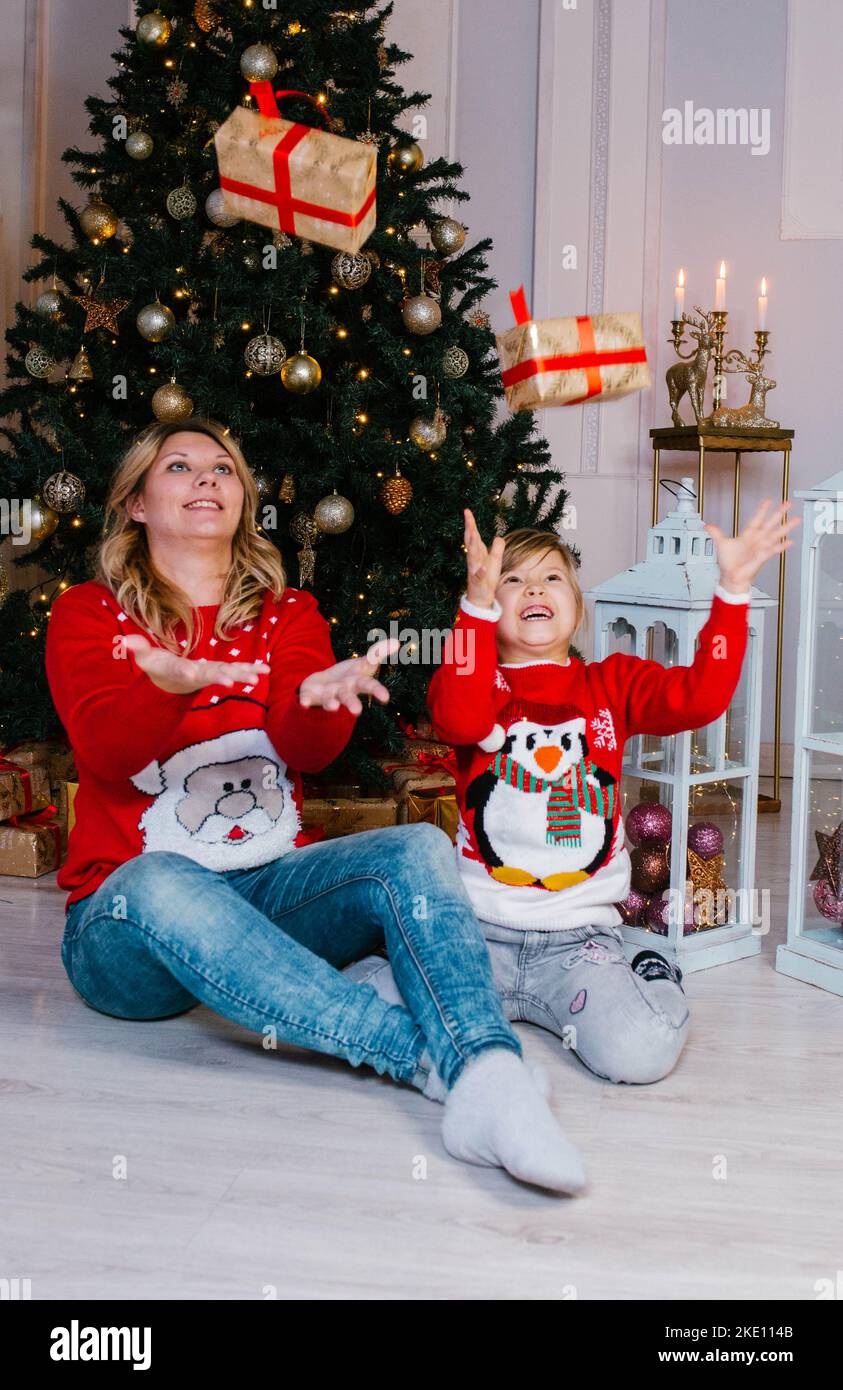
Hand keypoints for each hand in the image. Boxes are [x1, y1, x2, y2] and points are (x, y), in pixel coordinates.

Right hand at [120, 633, 269, 694]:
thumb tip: (124, 641)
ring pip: (229, 674)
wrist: (171, 684)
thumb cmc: (158, 668)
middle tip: (236, 682)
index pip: (183, 672)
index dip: (188, 673)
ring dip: (243, 674)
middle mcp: (197, 675)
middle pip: (211, 676)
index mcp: (179, 672)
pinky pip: (238, 670)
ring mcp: (210, 674)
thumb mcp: (146, 659)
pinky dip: (251, 669)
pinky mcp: (220, 672)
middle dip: (224, 677)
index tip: (192, 674)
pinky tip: (265, 670)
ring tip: (258, 677)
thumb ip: (138, 649)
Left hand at [298, 636, 399, 714]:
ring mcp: (327, 695)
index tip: (385, 698)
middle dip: (352, 704)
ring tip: (334, 707)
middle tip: (357, 712)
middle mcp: (343, 691)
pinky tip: (303, 703)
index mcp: (356, 683)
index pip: (369, 686)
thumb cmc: (348, 676)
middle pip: (348, 697)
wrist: (324, 685)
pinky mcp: (311, 695)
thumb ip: (378, 653)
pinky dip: (306, 701)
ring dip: (331, 704)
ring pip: (330, 700)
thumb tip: (397, 642)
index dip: (377, 691)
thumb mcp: (363, 663)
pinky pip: (308, 699)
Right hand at [464, 508, 504, 608]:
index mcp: (478, 554)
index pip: (474, 536)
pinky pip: (479, 576)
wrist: (481, 598)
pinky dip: (480, 572)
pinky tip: (483, 567)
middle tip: (467, 516)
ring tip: (472, 533)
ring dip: (472, 545)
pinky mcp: (479, 582)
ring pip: (472, 556)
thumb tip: (498, 536)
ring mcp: (475, 571)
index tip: (467, 511)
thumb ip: (496, 548)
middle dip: (469, 529)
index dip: (471, 523)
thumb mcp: (495, 561)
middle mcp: (474, 560)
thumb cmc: (487, 579)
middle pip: (471, 542)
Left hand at [704, 498, 800, 593]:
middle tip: (788, 504)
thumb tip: (707, 525)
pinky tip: (789, 542)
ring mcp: (761, 548)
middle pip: (770, 523)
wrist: (731, 577)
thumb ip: (716, 533)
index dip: (762, 510)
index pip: (757, 519)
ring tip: (795, 520)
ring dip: (785, 527)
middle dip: (779, 513)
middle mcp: (757, 540)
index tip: (768, 500)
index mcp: (748, 535)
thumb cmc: (728, 563)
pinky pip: (773, 550)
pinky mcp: (762, 557)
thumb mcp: (721, 544)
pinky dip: (781, 546)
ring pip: (775, 534)